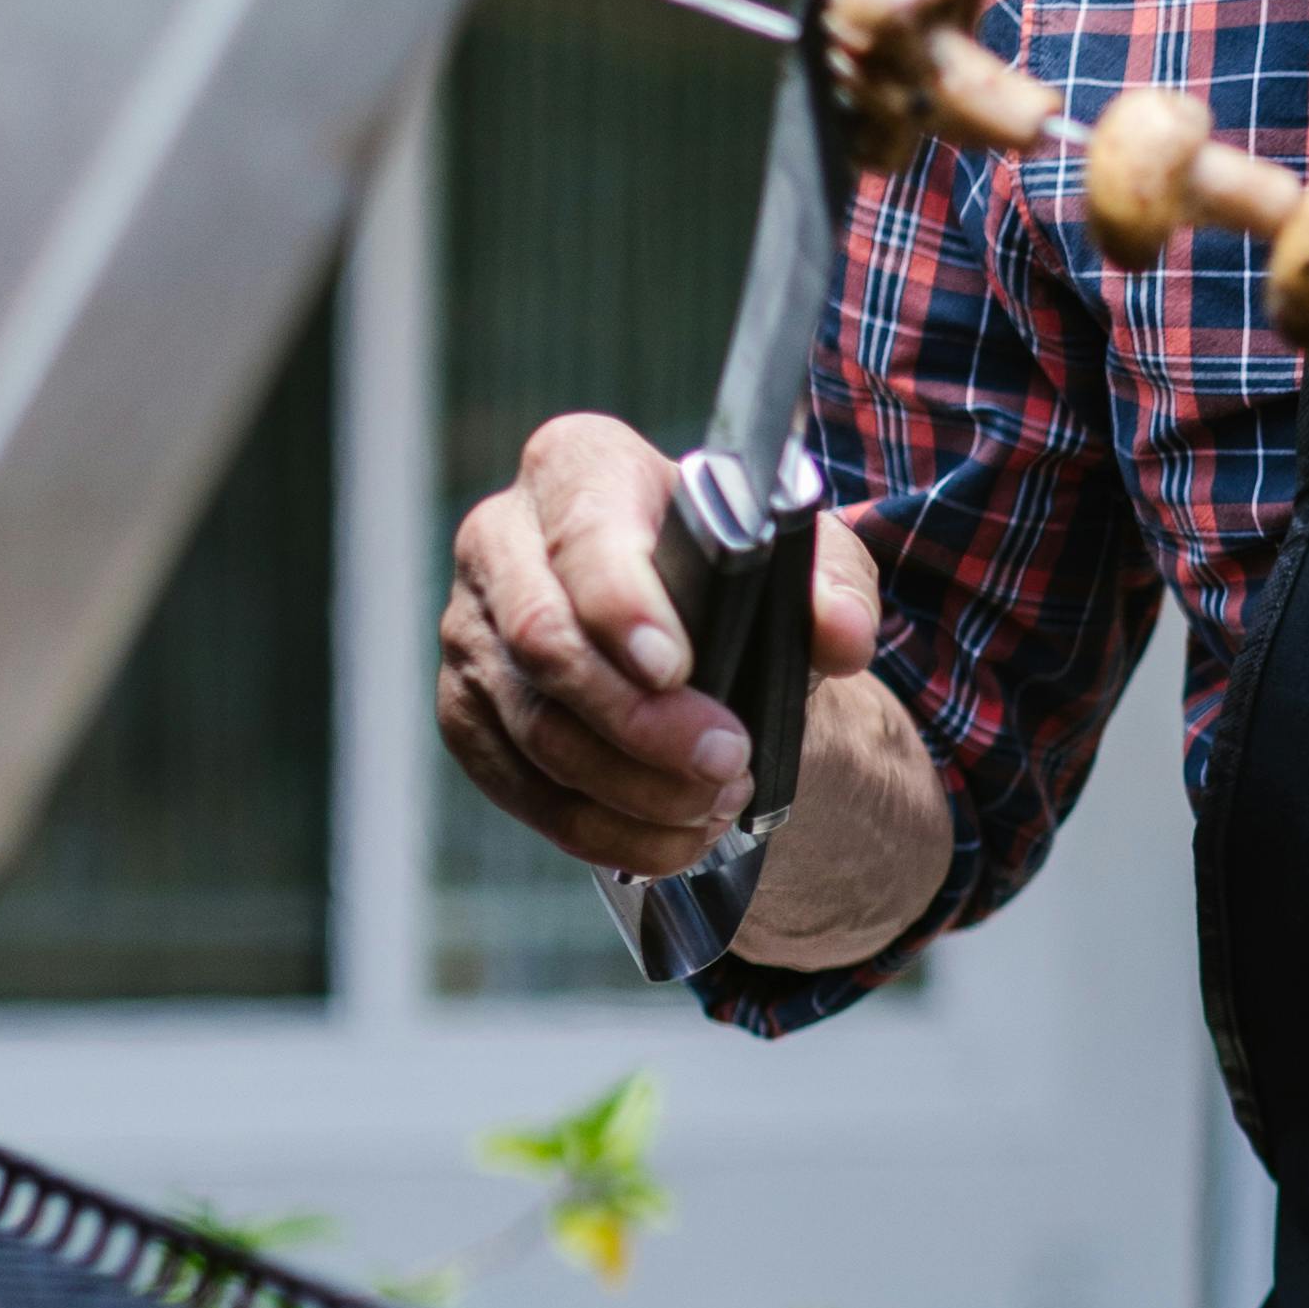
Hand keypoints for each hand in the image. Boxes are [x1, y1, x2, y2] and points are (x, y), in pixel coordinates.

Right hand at [436, 409, 884, 880]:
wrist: (687, 631)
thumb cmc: (736, 576)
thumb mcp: (804, 559)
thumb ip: (833, 586)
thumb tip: (841, 636)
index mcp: (576, 467)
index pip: (584, 538)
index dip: (622, 608)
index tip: (679, 670)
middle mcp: (501, 539)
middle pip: (545, 644)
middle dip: (642, 722)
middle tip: (729, 763)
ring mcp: (470, 632)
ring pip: (536, 731)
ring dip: (635, 788)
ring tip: (717, 804)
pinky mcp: (467, 713)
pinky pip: (523, 789)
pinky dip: (605, 830)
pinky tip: (673, 839)